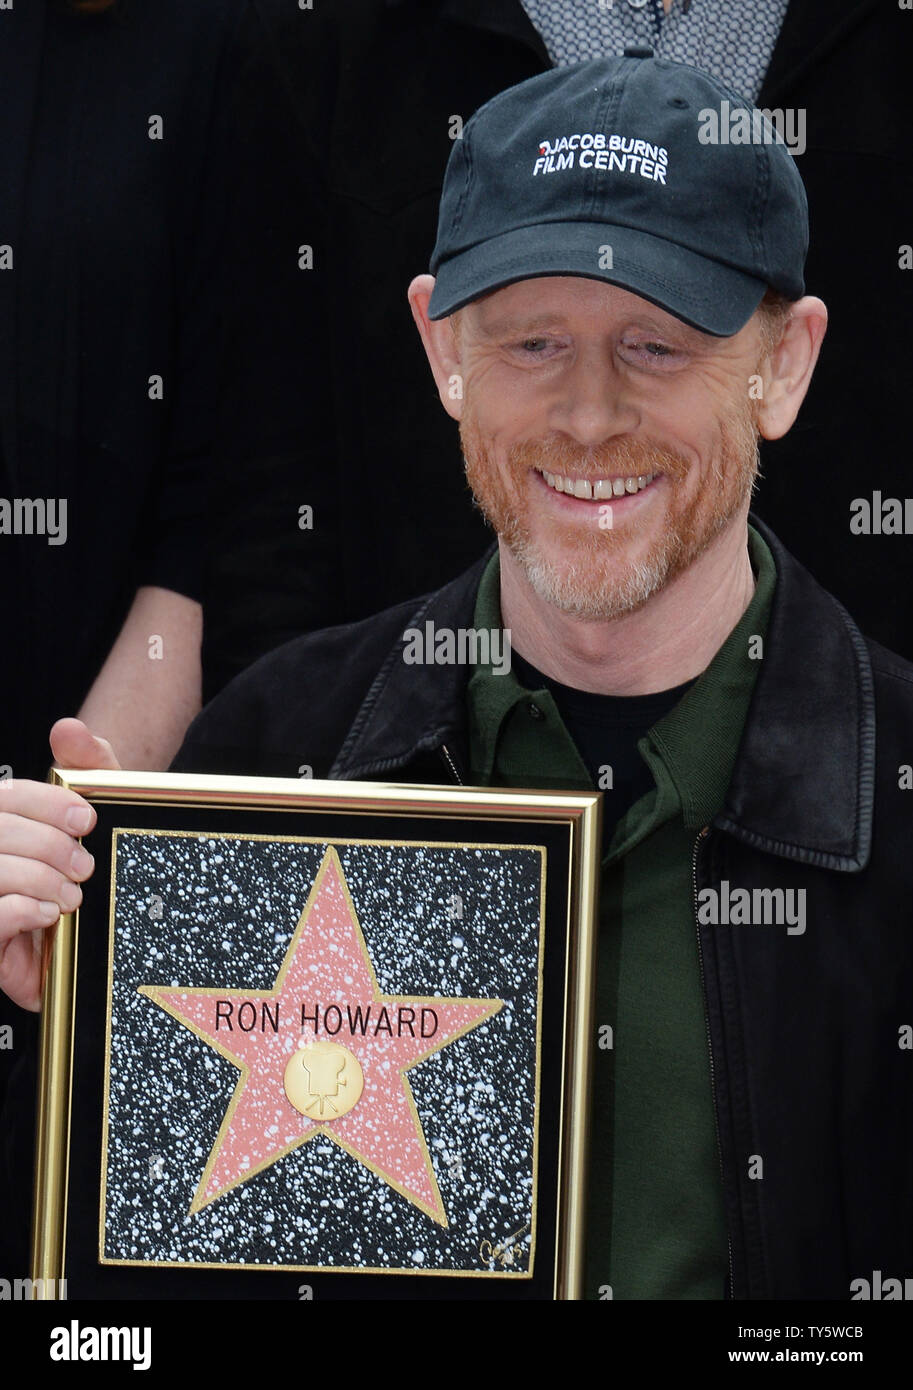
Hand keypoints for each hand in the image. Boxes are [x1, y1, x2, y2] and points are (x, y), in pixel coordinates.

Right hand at [0, 718, 120, 1010]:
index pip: (9, 796)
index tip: (87, 820)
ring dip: (38, 880)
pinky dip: (21, 912)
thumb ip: (89, 765)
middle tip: (85, 865)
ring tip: (73, 896)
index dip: (46, 804)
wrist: (103, 938)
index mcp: (8, 819)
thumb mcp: (101, 814)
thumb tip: (68, 728)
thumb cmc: (93, 866)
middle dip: (47, 846)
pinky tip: (49, 916)